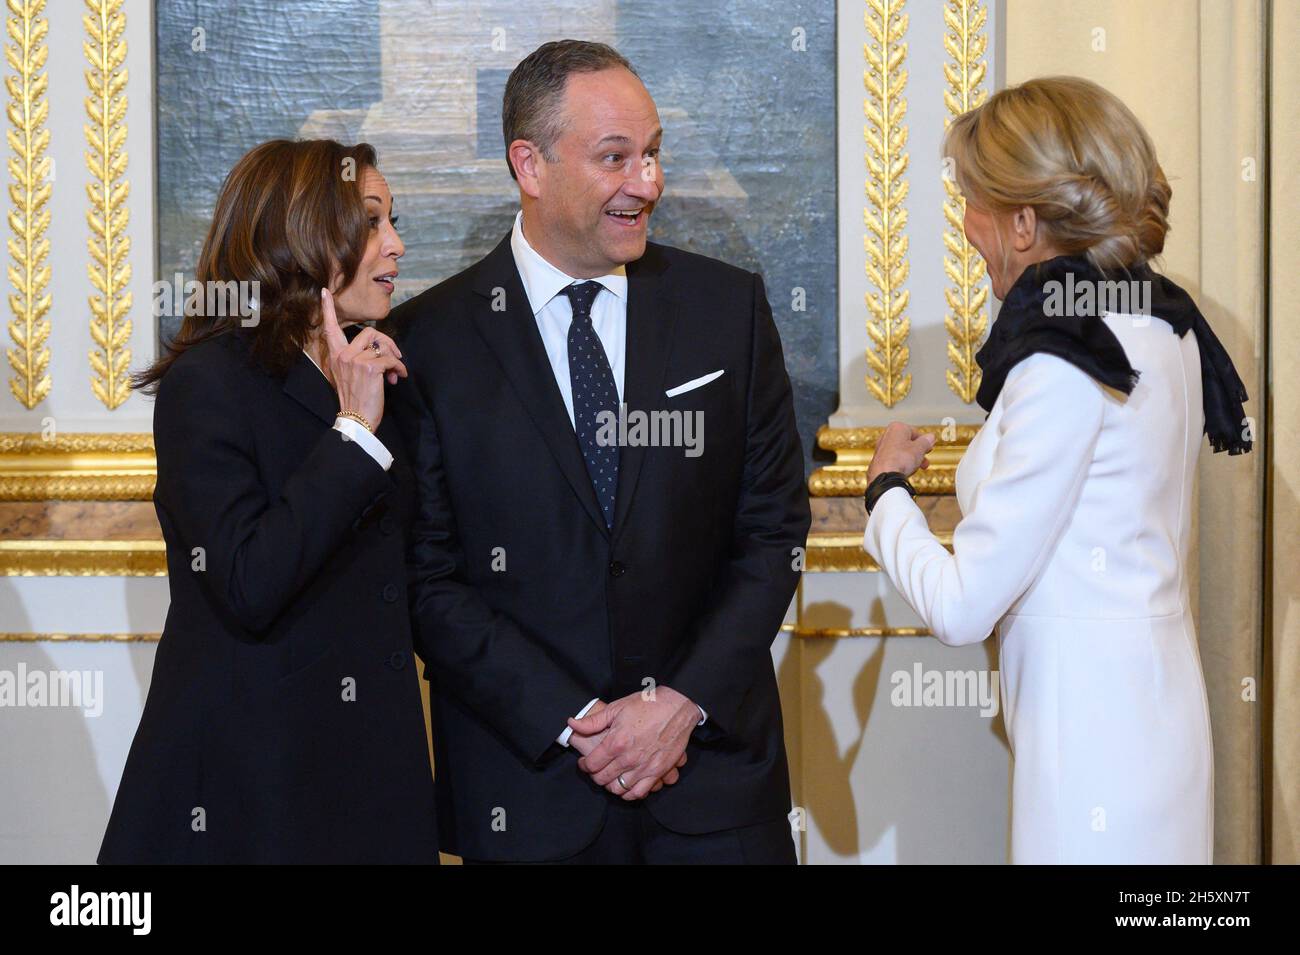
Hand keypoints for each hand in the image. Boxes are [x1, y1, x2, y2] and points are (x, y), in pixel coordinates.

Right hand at [320, 287, 406, 429]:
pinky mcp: (369, 368)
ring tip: (396, 371)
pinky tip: (398, 377)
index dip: (327, 309)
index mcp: (336, 357)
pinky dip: (398, 368)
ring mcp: (355, 361)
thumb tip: (380, 353)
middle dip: (387, 342)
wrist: (356, 420)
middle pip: (369, 333)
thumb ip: (357, 360)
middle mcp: (343, 356)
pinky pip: (390, 360)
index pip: (329, 329)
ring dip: (394, 358)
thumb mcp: (348, 377)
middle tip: (395, 357)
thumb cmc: (356, 400)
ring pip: (381, 346)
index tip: (325, 292)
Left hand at [568, 686, 697, 799]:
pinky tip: (626, 785)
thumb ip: (593, 721)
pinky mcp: (659, 771)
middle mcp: (629, 758)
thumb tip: (572, 724)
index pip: (591, 765)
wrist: (677, 706)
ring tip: (610, 777)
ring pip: (618, 789)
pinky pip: (639, 793)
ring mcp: (644, 767)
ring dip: (611, 786)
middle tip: (596, 769)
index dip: (584, 765)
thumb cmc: (647, 704)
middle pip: (602, 779)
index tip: (584, 762)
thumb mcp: (617, 708)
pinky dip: (629, 793)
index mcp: (616, 742)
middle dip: (595, 776)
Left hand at [866, 421, 935, 482]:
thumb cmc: (901, 459)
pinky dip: (901, 464)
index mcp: (897, 427)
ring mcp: (881, 448)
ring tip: (917, 468)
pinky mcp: (878, 460)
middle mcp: (886, 435)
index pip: (915, 432)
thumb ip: (927, 441)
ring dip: (911, 460)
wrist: (885, 476)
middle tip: (925, 461)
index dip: (924, 442)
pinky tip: (905, 471)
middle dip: (918, 452)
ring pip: (901, 452)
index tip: (929, 448)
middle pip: (907, 443)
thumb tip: (930, 437)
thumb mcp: (920, 448)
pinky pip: (894, 460)